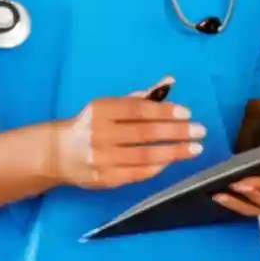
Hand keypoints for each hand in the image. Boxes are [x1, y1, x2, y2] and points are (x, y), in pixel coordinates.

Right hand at [52, 77, 204, 189]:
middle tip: (200, 131)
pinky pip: (137, 174)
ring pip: (144, 156)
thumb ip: (139, 97)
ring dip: (174, 152)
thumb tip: (169, 81)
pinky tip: (172, 161)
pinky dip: (158, 167)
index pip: (136, 110)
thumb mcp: (109, 107)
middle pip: (144, 133)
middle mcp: (98, 134)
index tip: (187, 113)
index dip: (164, 111)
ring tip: (195, 148)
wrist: (59, 153)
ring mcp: (101, 158)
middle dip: (176, 132)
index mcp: (99, 110)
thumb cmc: (91, 125)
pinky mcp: (104, 178)